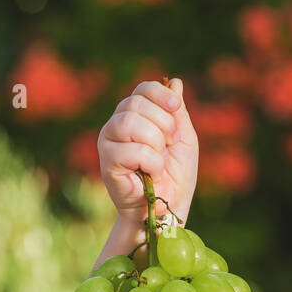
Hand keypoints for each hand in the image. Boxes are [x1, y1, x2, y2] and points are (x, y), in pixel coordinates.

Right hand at [98, 77, 197, 225]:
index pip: (142, 89)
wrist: (167, 210)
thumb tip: (174, 82)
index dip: (160, 95)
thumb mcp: (183, 140)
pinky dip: (150, 162)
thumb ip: (177, 113)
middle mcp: (117, 125)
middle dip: (162, 123)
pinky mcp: (107, 162)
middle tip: (171, 144)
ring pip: (129, 122)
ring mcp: (108, 142)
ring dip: (155, 142)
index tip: (175, 109)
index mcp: (136, 116)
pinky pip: (130, 150)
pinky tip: (152, 174)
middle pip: (136, 103)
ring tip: (160, 161)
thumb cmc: (175, 177)